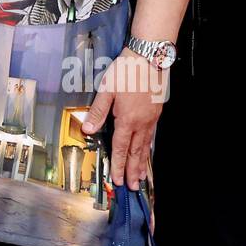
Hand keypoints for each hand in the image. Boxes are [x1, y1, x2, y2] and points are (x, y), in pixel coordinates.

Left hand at [80, 49, 167, 190]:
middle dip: (132, 171)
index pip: (120, 148)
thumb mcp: (106, 90)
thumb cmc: (126, 71)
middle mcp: (141, 123)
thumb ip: (97, 112)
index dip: (117, 165)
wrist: (149, 58)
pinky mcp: (157, 113)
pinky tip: (146, 154)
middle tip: (132, 187)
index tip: (117, 180)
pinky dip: (148, 149)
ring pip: (145, 147)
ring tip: (141, 177)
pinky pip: (151, 137)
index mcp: (126, 120)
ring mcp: (151, 119)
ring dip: (142, 163)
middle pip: (135, 153)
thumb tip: (88, 130)